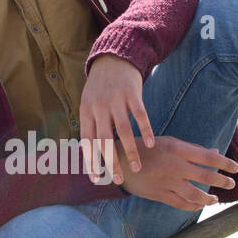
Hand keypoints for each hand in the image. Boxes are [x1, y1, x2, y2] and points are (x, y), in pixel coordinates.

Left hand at [79, 54, 153, 183]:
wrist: (113, 58)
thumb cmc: (101, 87)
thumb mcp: (88, 103)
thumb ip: (91, 125)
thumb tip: (92, 153)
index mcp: (86, 112)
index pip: (87, 142)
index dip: (91, 162)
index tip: (97, 179)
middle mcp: (99, 107)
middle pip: (104, 140)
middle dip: (111, 162)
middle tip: (119, 179)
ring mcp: (115, 100)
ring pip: (122, 131)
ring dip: (131, 151)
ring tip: (137, 166)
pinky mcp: (132, 93)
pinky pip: (140, 115)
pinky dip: (145, 130)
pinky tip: (151, 143)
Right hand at [116, 135, 237, 209]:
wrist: (119, 162)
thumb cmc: (146, 148)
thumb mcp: (168, 142)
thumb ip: (192, 149)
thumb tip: (215, 153)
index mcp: (177, 149)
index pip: (208, 157)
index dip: (225, 163)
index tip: (236, 168)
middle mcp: (174, 166)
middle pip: (205, 176)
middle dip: (222, 181)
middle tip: (230, 184)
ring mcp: (167, 182)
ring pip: (195, 194)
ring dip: (208, 198)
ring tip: (215, 199)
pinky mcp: (159, 194)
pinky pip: (181, 204)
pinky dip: (193, 206)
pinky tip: (199, 205)